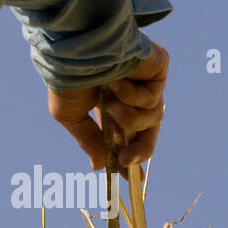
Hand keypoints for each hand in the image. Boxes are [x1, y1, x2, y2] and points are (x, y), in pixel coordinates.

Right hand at [47, 41, 168, 171]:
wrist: (76, 50)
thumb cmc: (68, 77)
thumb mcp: (71, 116)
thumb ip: (89, 142)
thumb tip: (99, 166)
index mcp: (112, 103)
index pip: (128, 135)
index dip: (130, 156)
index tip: (128, 177)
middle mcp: (132, 93)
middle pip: (149, 132)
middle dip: (140, 150)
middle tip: (126, 161)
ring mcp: (147, 81)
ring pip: (150, 119)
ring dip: (126, 117)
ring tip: (108, 101)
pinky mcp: (159, 69)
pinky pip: (152, 99)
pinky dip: (132, 96)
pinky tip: (118, 80)